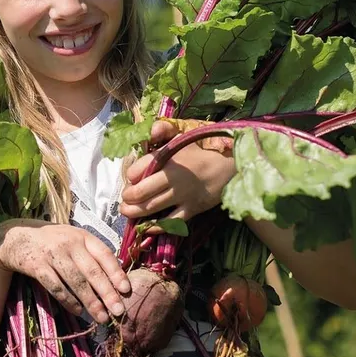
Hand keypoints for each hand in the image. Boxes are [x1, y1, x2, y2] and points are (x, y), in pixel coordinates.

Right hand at [0, 219, 130, 323]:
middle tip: (118, 311)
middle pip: (93, 271)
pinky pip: (57, 287)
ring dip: (91, 302)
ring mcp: (53, 254)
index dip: (116, 273)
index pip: (105, 254)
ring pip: (76, 282)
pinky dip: (69, 301)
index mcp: (83, 236)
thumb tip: (116, 278)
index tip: (126, 289)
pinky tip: (79, 311)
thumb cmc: (51, 241)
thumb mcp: (73, 239)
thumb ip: (91, 253)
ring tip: (102, 317)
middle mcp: (69, 243)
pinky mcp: (37, 266)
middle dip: (108, 293)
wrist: (15, 238)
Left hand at [119, 120, 234, 229]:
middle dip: (128, 197)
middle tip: (124, 198)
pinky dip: (156, 226)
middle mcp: (174, 177)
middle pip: (141, 192)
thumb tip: (150, 130)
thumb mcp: (184, 135)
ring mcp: (183, 195)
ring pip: (152, 208)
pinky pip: (170, 221)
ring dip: (134, 212)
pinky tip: (147, 226)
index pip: (138, 170)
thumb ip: (164, 130)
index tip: (130, 178)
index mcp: (169, 157)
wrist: (231, 167)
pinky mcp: (192, 209)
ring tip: (127, 211)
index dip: (130, 175)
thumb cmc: (204, 150)